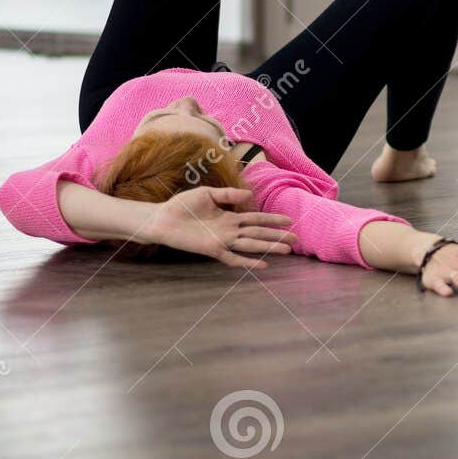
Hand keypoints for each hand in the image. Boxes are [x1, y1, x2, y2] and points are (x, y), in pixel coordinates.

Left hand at [141, 186, 296, 269]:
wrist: (162, 218)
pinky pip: (233, 258)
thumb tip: (250, 196)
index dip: (272, 220)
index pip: (256, 219)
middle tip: (295, 239)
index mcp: (229, 217)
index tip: (289, 220)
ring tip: (286, 250)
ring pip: (251, 244)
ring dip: (268, 247)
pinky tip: (262, 265)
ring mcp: (222, 240)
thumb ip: (228, 194)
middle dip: (277, 236)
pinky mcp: (213, 249)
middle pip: (258, 233)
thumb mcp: (208, 193)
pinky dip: (248, 262)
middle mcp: (229, 230)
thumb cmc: (182, 205)